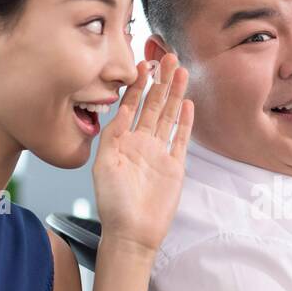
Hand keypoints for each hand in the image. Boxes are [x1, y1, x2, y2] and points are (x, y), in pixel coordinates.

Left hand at [91, 53, 193, 253]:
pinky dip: (185, 121)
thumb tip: (120, 108)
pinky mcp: (175, 166)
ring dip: (175, 94)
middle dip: (161, 81)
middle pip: (154, 105)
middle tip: (168, 57)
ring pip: (169, 116)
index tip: (144, 64)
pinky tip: (188, 104)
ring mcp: (159, 154)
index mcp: (122, 141)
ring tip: (182, 71)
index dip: (138, 85)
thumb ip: (112, 135)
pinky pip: (181, 139)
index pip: (132, 105)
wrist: (133, 232)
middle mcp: (141, 143)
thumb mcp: (104, 165)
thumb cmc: (113, 204)